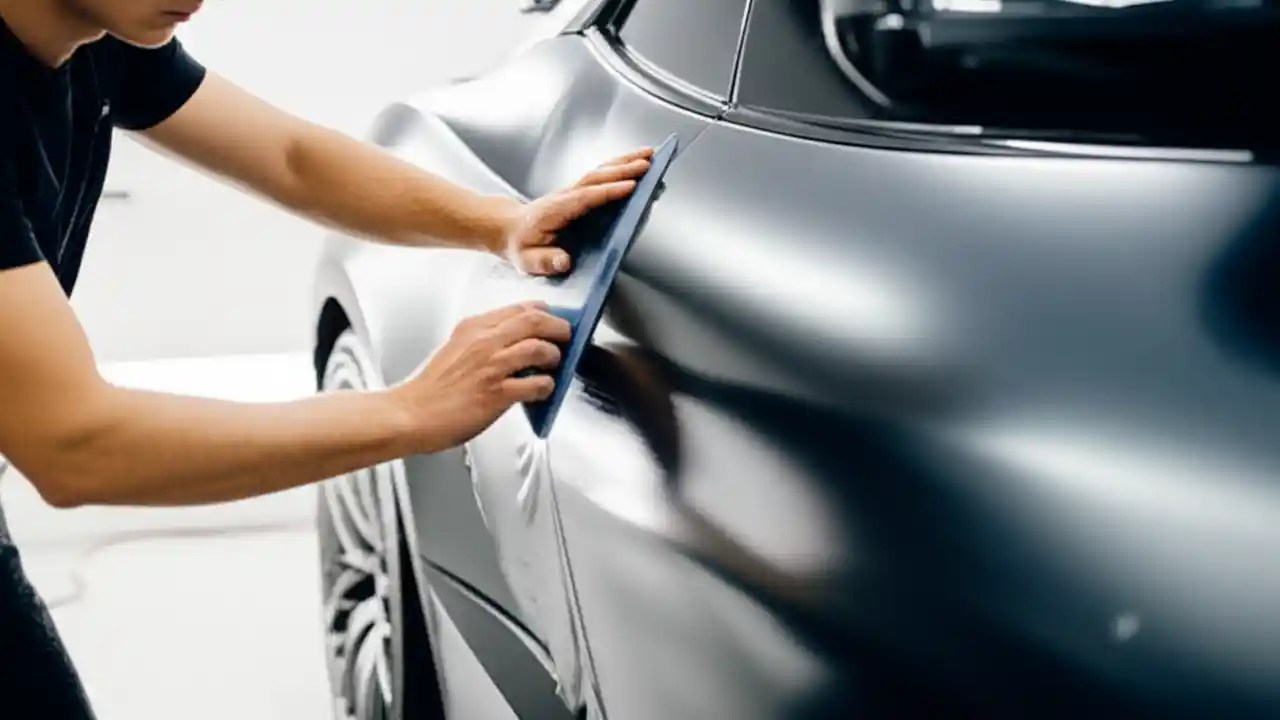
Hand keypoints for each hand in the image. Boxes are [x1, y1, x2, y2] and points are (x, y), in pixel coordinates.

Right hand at [394, 302, 571, 452]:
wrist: (412, 414)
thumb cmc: (432, 388)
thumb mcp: (456, 348)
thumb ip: (483, 341)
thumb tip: (515, 342)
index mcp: (473, 327)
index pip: (519, 308)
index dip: (544, 313)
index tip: (553, 320)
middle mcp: (484, 341)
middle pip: (536, 321)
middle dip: (559, 328)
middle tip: (565, 337)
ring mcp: (492, 366)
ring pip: (540, 348)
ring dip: (554, 357)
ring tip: (553, 365)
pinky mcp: (497, 393)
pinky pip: (536, 384)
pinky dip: (546, 386)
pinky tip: (542, 390)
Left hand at [499, 147, 654, 275]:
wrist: (510, 229)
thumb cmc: (521, 244)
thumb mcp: (527, 260)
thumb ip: (545, 261)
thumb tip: (564, 262)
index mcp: (556, 210)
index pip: (585, 197)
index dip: (608, 192)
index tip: (630, 187)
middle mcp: (566, 195)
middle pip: (597, 177)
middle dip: (623, 170)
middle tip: (648, 164)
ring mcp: (574, 190)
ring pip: (601, 171)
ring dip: (626, 161)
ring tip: (651, 154)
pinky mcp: (581, 191)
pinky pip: (602, 176)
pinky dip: (621, 166)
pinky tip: (637, 162)